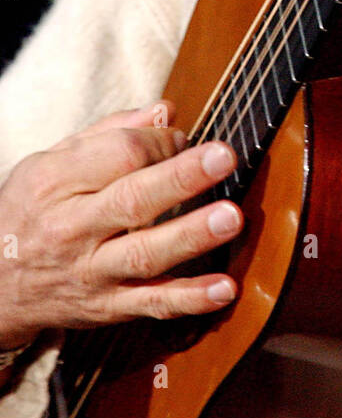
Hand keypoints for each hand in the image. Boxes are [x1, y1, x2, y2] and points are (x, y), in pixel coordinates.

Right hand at [0, 101, 241, 348]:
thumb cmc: (33, 208)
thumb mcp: (52, 161)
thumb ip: (111, 132)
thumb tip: (167, 110)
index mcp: (57, 183)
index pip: (119, 155)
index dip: (162, 142)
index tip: (185, 139)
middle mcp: (72, 229)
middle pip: (132, 201)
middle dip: (181, 177)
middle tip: (225, 157)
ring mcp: (91, 272)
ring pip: (144, 255)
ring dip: (191, 236)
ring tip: (231, 217)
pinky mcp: (108, 308)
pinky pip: (151, 305)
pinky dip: (190, 300)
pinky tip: (225, 289)